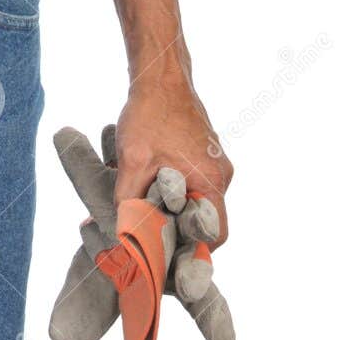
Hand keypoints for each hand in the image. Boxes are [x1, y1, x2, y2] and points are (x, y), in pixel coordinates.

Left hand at [49, 124, 237, 339]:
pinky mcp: (200, 153)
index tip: (170, 268)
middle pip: (204, 223)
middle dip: (177, 237)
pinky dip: (169, 193)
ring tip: (140, 219)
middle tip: (149, 247)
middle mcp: (219, 176)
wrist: (158, 71)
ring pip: (193, 202)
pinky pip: (189, 184)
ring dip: (170, 214)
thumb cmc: (149, 114)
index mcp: (212, 183)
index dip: (194, 258)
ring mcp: (212, 164)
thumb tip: (120, 241)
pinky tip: (142, 191)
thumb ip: (130, 203)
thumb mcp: (132, 162)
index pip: (214, 238)